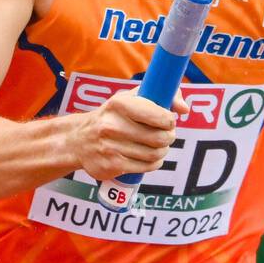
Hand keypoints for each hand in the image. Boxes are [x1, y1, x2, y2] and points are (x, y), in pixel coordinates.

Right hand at [72, 88, 189, 182]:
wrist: (79, 139)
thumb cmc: (112, 116)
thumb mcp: (130, 98)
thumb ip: (162, 96)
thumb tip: (184, 109)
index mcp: (119, 104)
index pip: (159, 116)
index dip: (169, 121)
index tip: (168, 121)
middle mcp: (112, 126)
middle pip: (159, 138)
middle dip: (169, 137)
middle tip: (167, 135)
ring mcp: (111, 147)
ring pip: (154, 154)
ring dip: (163, 151)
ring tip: (159, 145)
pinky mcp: (112, 165)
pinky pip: (145, 167)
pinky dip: (154, 163)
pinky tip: (152, 157)